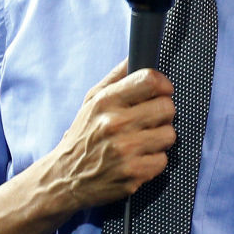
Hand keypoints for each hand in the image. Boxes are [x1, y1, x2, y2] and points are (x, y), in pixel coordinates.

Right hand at [46, 61, 177, 212]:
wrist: (64, 177)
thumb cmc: (82, 136)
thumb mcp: (91, 101)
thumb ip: (116, 77)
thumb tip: (136, 55)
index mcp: (105, 101)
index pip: (150, 80)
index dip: (163, 84)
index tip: (162, 91)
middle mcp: (114, 124)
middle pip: (167, 107)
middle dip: (163, 113)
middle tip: (150, 120)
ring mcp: (124, 150)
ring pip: (169, 134)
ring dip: (160, 138)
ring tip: (142, 141)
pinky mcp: (132, 174)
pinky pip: (163, 160)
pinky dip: (153, 161)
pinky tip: (138, 159)